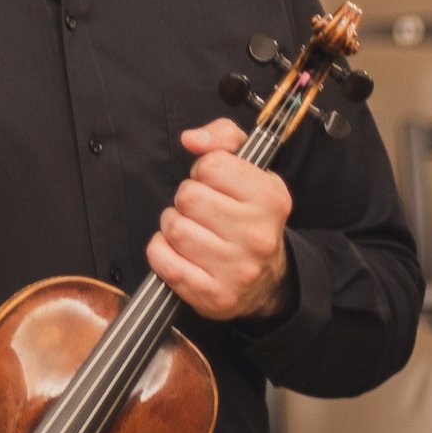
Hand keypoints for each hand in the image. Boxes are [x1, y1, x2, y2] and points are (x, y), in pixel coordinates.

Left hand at [146, 120, 294, 321]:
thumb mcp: (248, 168)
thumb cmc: (249, 216)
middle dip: (186, 199)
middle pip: (188, 197)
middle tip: (200, 210)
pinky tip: (178, 251)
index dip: (204, 171)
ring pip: (175, 229)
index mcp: (270, 198)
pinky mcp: (215, 295)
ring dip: (173, 225)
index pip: (211, 165)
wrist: (266, 279)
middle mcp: (258, 235)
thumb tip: (191, 139)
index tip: (214, 184)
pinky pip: (164, 261)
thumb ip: (222, 137)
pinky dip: (161, 252)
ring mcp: (237, 269)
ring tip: (191, 230)